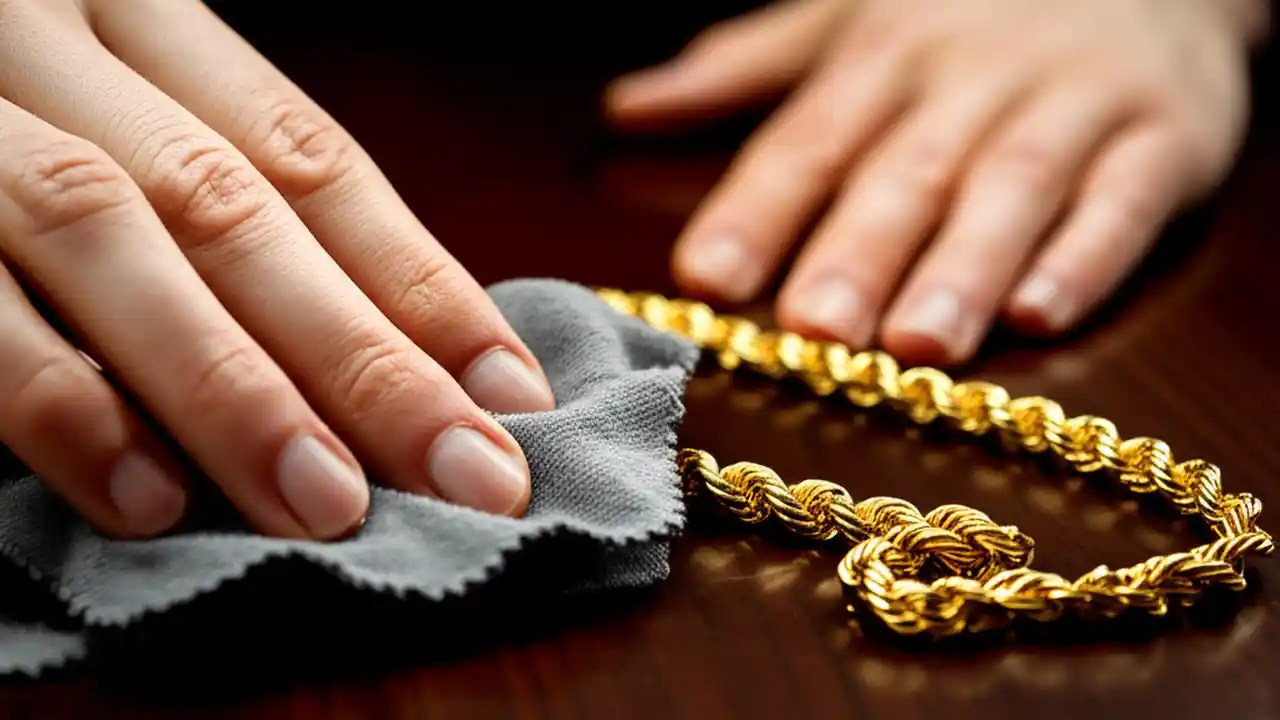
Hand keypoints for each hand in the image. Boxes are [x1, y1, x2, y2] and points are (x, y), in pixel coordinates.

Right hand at [0, 0, 555, 539]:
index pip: (312, 160)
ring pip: (114, 244)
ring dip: (231, 389)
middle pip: (237, 210)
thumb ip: (223, 193)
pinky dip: (54, 399)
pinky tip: (141, 495)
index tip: (512, 395)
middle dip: (364, 354)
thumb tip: (398, 343)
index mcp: (139, 19)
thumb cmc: (3, 98)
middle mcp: (49, 47)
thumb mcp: (115, 100)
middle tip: (471, 474)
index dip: (419, 280)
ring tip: (329, 506)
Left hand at [607, 0, 1266, 363]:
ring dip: (963, 266)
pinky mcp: (1165, 137)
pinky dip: (1087, 256)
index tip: (707, 277)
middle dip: (858, 251)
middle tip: (815, 330)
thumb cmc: (967, 11)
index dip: (759, 208)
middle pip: (906, 170)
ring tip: (918, 345)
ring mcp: (1073, 103)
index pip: (809, 138)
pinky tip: (1041, 313)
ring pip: (1012, 185)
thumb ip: (740, 70)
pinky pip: (1125, 199)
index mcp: (884, 56)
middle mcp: (972, 80)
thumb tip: (625, 108)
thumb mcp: (845, 20)